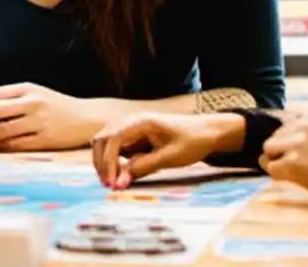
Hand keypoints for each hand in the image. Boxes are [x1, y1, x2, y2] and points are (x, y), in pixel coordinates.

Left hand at [0, 83, 124, 151]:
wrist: (91, 118)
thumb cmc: (58, 108)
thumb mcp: (35, 95)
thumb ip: (10, 100)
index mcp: (25, 88)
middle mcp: (31, 101)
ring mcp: (39, 120)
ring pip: (0, 131)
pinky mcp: (46, 138)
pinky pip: (15, 145)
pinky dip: (3, 148)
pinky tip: (3, 149)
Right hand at [91, 112, 244, 188]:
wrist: (206, 131)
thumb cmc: (192, 141)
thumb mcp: (170, 157)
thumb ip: (144, 167)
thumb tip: (120, 182)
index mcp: (140, 122)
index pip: (112, 139)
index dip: (108, 162)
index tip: (112, 184)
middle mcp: (130, 121)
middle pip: (102, 140)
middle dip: (101, 163)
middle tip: (109, 186)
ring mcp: (130, 128)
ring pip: (105, 143)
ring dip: (104, 162)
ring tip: (113, 183)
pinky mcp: (133, 136)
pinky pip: (115, 148)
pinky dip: (112, 161)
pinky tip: (120, 175)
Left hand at [260, 112, 307, 206]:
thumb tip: (286, 136)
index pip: (286, 125)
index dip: (289, 141)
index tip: (299, 152)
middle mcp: (304, 126)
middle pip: (275, 136)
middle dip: (281, 150)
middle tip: (294, 164)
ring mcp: (297, 144)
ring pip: (269, 150)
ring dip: (277, 161)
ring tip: (292, 172)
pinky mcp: (293, 163)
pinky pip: (272, 167)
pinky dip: (278, 175)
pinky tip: (291, 179)